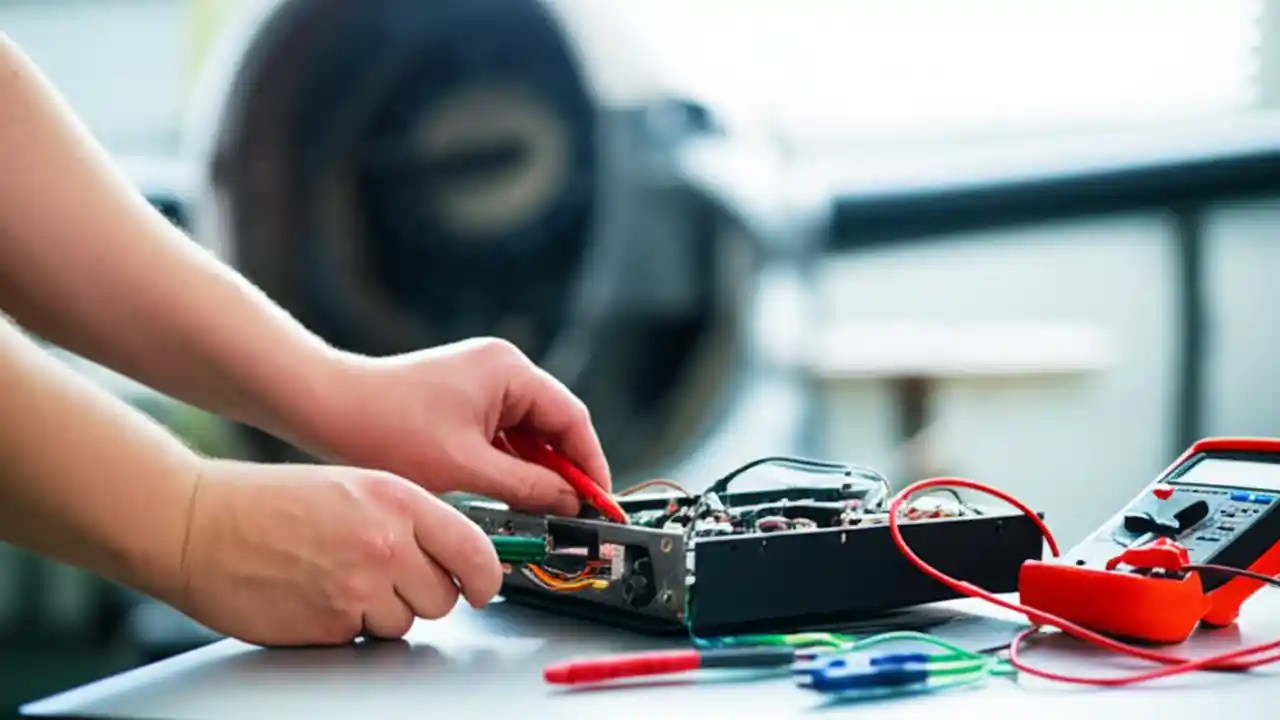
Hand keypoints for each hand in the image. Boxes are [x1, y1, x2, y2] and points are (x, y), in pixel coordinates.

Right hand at [170, 458, 500, 645]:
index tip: (482, 585)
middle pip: (444, 597)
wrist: (200, 525)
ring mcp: (359, 587)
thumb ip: (410, 518)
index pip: (475, 550)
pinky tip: (317, 595)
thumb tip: (457, 553)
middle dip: (422, 594)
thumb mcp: (356, 486)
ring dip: (383, 612)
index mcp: (398, 500)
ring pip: (407, 623)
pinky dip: (348, 625)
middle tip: (386, 577)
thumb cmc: (272, 502)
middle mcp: (386, 543)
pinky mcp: (332, 625)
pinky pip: (364, 638)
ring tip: (341, 580)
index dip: (485, 576)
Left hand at [293, 338, 610, 516]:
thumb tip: (567, 502)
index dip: (590, 464)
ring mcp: (483, 380)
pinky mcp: (465, 397)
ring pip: (529, 432)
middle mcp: (502, 367)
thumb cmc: (387, 427)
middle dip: (565, 470)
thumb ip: (525, 486)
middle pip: (555, 424)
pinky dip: (512, 463)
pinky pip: (505, 433)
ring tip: (544, 510)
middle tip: (575, 512)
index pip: (571, 419)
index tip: (599, 500)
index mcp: (509, 371)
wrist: (327, 407)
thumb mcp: (464, 467)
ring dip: (537, 470)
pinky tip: (513, 494)